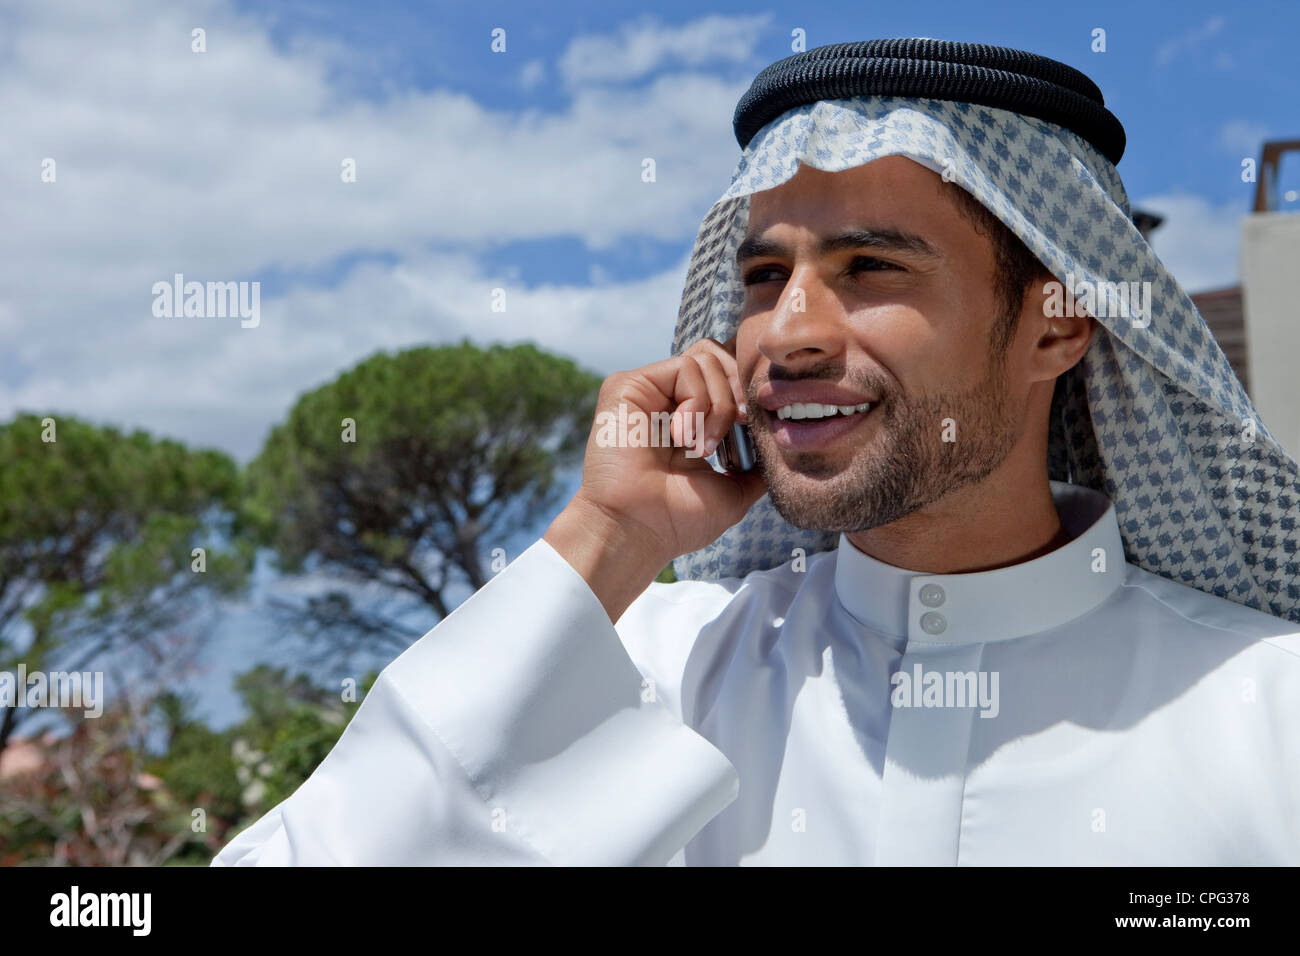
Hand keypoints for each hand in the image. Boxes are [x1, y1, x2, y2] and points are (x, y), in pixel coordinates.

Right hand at [544, 337, 765, 620]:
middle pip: (718, 354)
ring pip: (707, 358)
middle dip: (738, 389)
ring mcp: (647, 391)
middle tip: (736, 426)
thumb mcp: (733, 491)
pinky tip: (683, 438)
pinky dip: (699, 402)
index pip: (724, 373)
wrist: (637, 530)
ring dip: (719, 404)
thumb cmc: (677, 519)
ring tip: (702, 446)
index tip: (749, 426)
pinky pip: (686, 367)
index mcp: (687, 419)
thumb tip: (778, 444)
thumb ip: (755, 462)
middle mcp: (665, 399)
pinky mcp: (629, 385)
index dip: (744, 388)